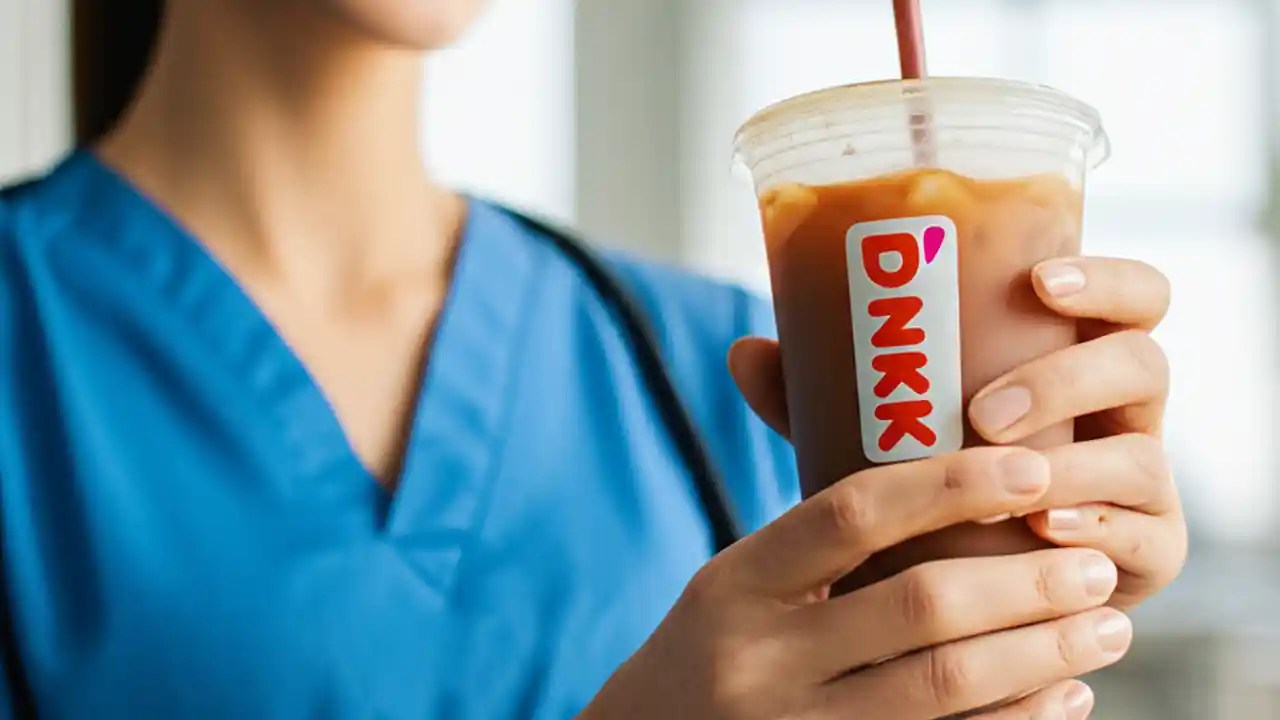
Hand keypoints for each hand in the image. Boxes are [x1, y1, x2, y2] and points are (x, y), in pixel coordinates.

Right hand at [583, 448, 1127, 719]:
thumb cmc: (710, 652)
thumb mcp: (733, 582)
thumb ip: (814, 538)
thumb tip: (933, 459)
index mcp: (735, 582)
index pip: (850, 513)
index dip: (949, 485)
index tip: (1030, 468)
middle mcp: (759, 657)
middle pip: (918, 605)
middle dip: (1026, 582)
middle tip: (1097, 566)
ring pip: (945, 684)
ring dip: (1043, 652)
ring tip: (1108, 624)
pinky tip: (1065, 695)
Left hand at [729, 256, 1185, 609]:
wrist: (961, 599)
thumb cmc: (926, 490)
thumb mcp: (880, 435)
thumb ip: (822, 396)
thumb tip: (745, 350)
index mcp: (1070, 361)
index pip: (1128, 298)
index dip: (1103, 280)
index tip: (1038, 281)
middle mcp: (1118, 413)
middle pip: (1143, 363)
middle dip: (1066, 379)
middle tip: (983, 416)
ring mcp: (1142, 484)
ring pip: (1141, 456)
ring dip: (1070, 467)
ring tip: (1006, 490)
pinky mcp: (1150, 553)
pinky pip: (1148, 538)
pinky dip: (1094, 532)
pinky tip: (1042, 533)